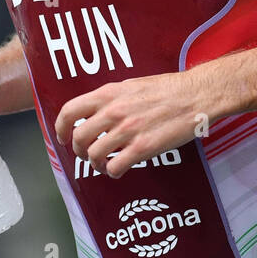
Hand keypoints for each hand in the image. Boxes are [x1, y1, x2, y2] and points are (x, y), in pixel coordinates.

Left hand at [54, 72, 206, 178]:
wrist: (196, 95)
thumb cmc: (168, 89)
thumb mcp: (132, 85)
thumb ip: (112, 99)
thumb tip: (95, 112)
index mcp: (109, 94)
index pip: (69, 111)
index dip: (60, 128)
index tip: (63, 137)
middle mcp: (114, 111)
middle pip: (78, 137)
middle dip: (79, 150)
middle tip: (87, 154)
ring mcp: (128, 130)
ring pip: (94, 155)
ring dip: (95, 164)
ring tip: (104, 164)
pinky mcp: (143, 148)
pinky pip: (115, 167)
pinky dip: (112, 172)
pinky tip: (120, 168)